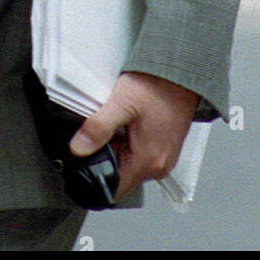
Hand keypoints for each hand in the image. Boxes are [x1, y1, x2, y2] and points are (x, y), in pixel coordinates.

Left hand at [68, 71, 199, 200]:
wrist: (181, 71)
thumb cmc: (158, 85)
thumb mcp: (121, 103)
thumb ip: (98, 128)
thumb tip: (78, 148)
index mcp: (148, 161)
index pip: (114, 188)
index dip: (94, 175)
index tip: (83, 158)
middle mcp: (159, 165)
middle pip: (119, 175)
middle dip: (104, 155)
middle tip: (102, 130)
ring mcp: (163, 157)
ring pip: (127, 163)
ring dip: (115, 146)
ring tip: (117, 122)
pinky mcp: (163, 147)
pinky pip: (138, 153)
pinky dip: (127, 140)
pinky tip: (126, 122)